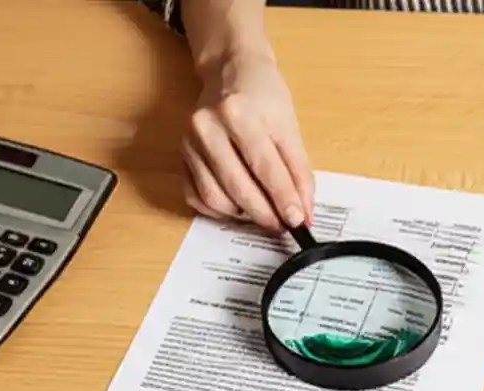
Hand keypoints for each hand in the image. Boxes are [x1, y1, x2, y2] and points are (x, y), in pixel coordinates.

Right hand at [182, 51, 313, 234]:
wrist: (229, 71)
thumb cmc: (264, 97)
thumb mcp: (289, 127)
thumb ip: (298, 172)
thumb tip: (303, 213)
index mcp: (238, 114)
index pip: (265, 168)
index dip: (283, 200)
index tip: (298, 222)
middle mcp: (207, 127)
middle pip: (237, 187)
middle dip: (263, 214)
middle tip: (281, 226)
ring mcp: (189, 142)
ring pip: (214, 197)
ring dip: (241, 214)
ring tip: (262, 213)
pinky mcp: (180, 155)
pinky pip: (196, 197)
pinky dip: (219, 210)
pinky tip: (238, 206)